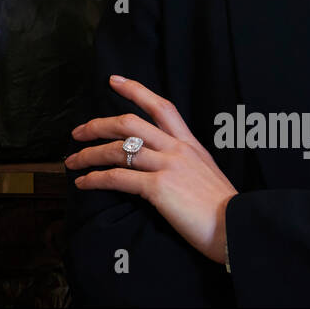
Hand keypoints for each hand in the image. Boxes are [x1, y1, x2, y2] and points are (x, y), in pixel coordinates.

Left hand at [67, 75, 236, 264]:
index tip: (113, 81)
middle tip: (78, 132)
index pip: (161, 106)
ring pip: (118, 149)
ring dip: (89, 154)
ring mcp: (167, 166)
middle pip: (128, 123)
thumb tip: (162, 162)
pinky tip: (84, 183)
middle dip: (97, 125)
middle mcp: (177, 149)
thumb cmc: (223, 209)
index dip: (135, 89)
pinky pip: (118, 178)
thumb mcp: (205, 172)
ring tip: (72, 162)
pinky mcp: (159, 188)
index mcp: (189, 144)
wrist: (237, 228)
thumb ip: (184, 161)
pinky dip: (95, 179)